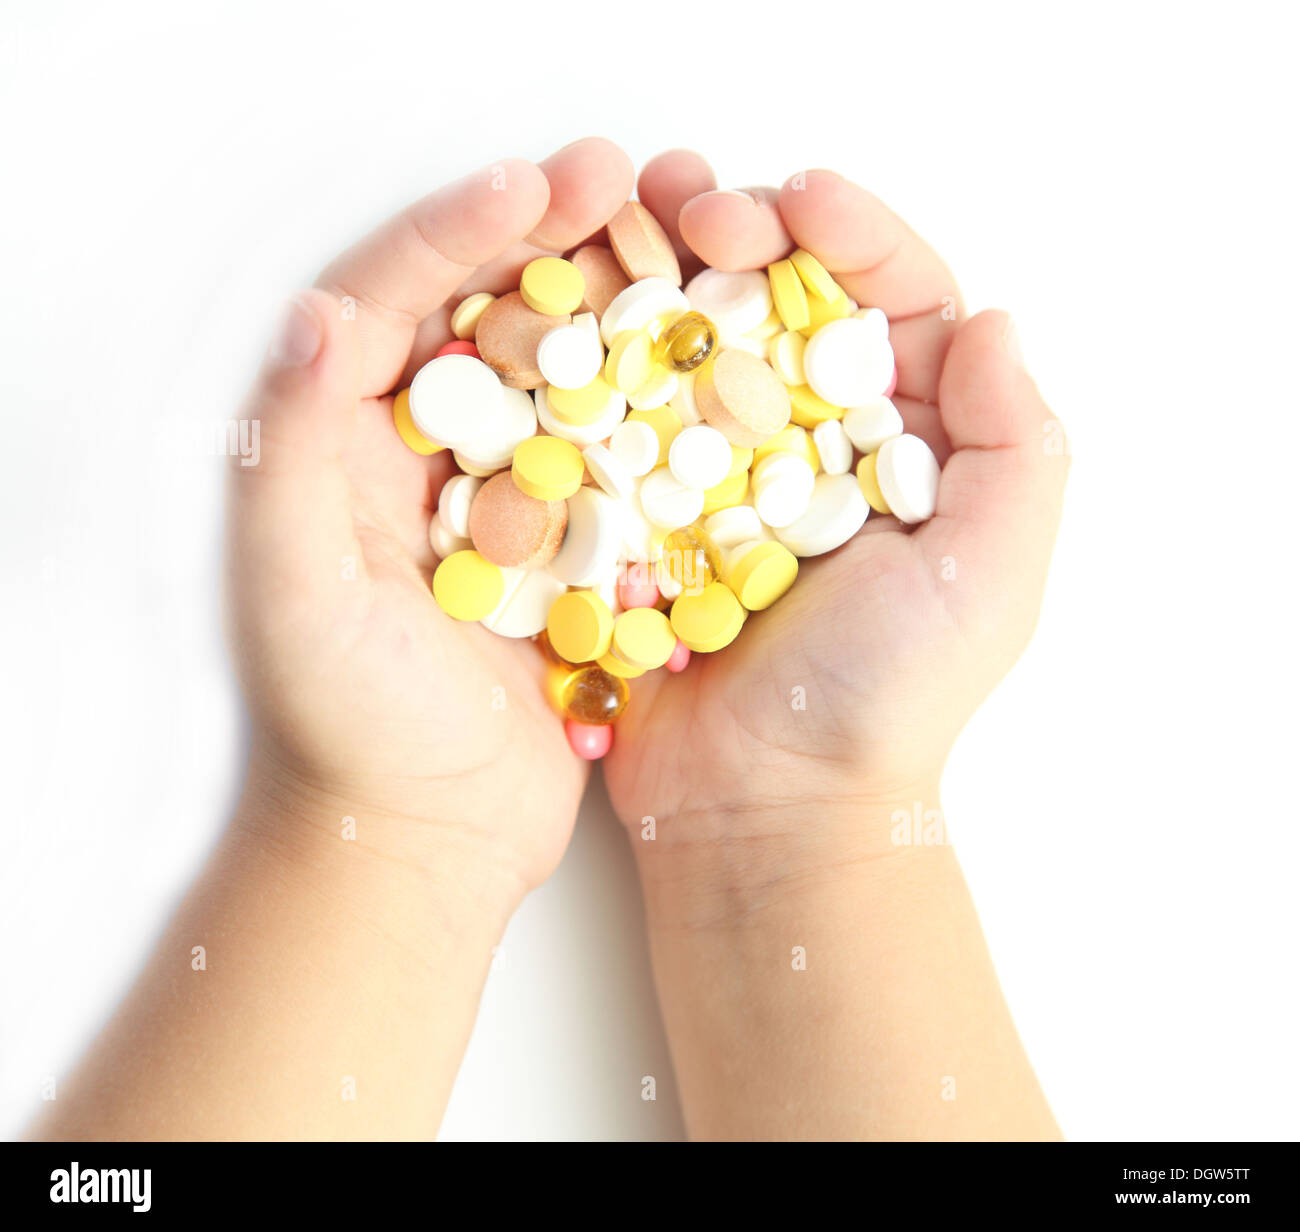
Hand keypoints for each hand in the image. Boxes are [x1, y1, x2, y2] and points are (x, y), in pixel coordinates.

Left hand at [225, 138, 636, 894]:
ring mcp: (508, 496)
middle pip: (497, 312)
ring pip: (570, 370)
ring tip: (686, 242)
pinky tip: (715, 365)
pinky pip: (621, 454)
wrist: (423, 835)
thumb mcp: (298, 590)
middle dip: (559, 239)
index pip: (401, 301)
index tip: (538, 185)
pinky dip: (663, 405)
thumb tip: (318, 317)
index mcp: (352, 445)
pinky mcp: (571, 546)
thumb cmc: (347, 726)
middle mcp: (431, 454)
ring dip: (622, 302)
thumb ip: (293, 453)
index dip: (464, 230)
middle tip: (632, 179)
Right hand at [605, 158, 1069, 870]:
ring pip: (694, 348)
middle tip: (698, 206)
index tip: (803, 197)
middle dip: (742, 237)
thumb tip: (990, 318)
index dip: (853, 237)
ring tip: (623, 219)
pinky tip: (568, 309)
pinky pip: (620, 421)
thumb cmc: (883, 704)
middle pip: (781, 309)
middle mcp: (809, 450)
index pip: (889, 308)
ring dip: (662, 275)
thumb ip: (1017, 448)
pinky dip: (596, 360)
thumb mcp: (988, 581)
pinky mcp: (640, 517)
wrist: (763, 809)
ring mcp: (716, 480)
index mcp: (902, 449)